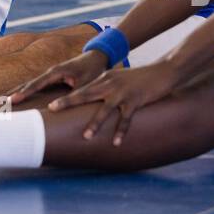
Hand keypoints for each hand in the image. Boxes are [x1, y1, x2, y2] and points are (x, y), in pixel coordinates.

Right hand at [0, 49, 108, 109]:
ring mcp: (47, 76)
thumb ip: (73, 94)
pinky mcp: (49, 80)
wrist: (97, 57)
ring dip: (11, 95)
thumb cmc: (92, 70)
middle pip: (24, 85)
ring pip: (26, 86)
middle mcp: (48, 73)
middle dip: (9, 94)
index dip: (23, 93)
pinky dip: (21, 94)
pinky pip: (32, 88)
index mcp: (55, 72)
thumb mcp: (85, 83)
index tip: (11, 101)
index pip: (35, 85)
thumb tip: (62, 106)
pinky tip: (12, 101)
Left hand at [44, 58, 187, 145]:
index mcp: (104, 79)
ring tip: (86, 136)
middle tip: (53, 109)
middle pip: (85, 94)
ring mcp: (123, 92)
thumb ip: (105, 88)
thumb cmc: (140, 79)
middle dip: (68, 102)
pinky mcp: (136, 100)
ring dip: (95, 123)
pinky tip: (116, 142)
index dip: (66, 97)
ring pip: (105, 109)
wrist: (163, 71)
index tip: (50, 104)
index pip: (81, 89)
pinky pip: (126, 119)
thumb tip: (91, 100)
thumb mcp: (119, 80)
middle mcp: (110, 84)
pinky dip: (121, 131)